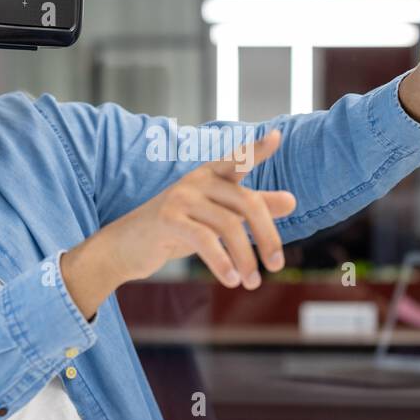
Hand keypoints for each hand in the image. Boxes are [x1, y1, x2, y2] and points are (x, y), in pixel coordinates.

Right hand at [61, 131, 295, 317]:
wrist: (127, 247)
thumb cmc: (177, 229)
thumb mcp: (218, 216)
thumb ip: (253, 207)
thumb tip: (292, 201)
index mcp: (211, 175)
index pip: (238, 159)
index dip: (257, 148)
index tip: (276, 136)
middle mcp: (198, 179)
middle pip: (247, 203)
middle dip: (267, 236)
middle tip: (277, 265)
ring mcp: (181, 197)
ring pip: (228, 225)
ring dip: (245, 258)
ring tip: (252, 283)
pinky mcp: (168, 218)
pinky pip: (204, 240)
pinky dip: (222, 263)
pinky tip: (231, 280)